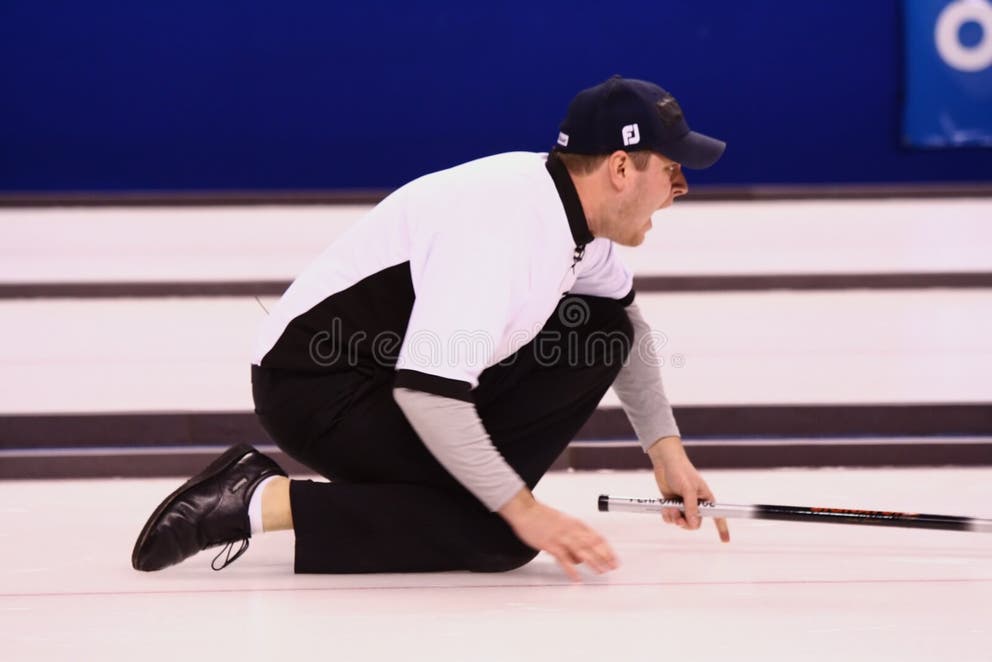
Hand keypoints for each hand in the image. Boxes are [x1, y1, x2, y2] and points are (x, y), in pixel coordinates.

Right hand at [499, 488, 618, 580]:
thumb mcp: (562, 522)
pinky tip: (577, 578)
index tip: (614, 558)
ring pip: (582, 551)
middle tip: (613, 567)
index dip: (607, 549)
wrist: (525, 510)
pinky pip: (563, 559)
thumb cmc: (541, 515)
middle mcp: (571, 530)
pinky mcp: (550, 544)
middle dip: (605, 557)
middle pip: (592, 545)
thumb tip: (580, 554)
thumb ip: (573, 535)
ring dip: (593, 562)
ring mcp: (561, 537)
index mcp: (575, 524)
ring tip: (601, 571)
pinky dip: (571, 570)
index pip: (597, 537)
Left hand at [648, 436, 730, 542]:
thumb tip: (693, 524)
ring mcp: (684, 505)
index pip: (717, 515)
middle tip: (679, 519)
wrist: (665, 463)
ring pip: (681, 522)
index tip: (725, 540)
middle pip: (695, 523)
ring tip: (669, 509)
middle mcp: (696, 504)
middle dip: (686, 523)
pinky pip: (671, 518)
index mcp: (706, 499)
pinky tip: (665, 508)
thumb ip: (691, 507)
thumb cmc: (681, 472)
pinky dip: (668, 515)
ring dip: (674, 518)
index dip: (722, 528)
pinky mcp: (673, 505)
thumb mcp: (688, 489)